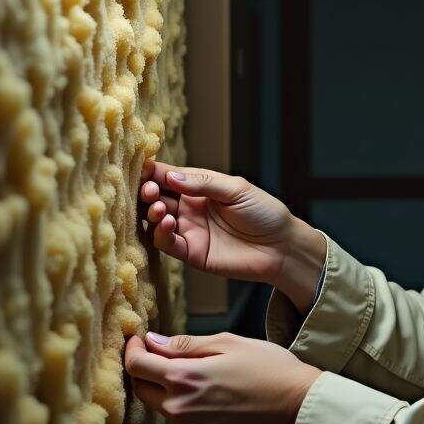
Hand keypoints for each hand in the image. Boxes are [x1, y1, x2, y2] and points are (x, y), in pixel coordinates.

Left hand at [124, 332, 322, 423]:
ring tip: (208, 381)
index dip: (132, 349)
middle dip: (147, 372)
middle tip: (164, 357)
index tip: (138, 341)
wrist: (301, 410)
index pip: (137, 365)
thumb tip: (152, 341)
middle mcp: (180, 410)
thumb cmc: (270, 369)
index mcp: (184, 377)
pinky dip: (194, 413)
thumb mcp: (229, 343)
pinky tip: (220, 403)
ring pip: (168, 409)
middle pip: (143, 391)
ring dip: (174, 394)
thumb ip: (185, 344)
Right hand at [139, 161, 326, 310]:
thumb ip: (204, 184)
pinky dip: (162, 234)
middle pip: (156, 197)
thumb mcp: (237, 190)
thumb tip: (171, 176)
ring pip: (156, 220)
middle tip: (149, 190)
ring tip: (159, 208)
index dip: (153, 172)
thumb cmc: (264, 212)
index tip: (142, 169)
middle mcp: (189, 207)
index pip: (168, 176)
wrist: (281, 247)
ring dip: (152, 212)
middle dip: (147, 192)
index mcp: (199, 186)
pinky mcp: (191, 253)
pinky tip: (169, 223)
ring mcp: (189, 230)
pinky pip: (168, 244)